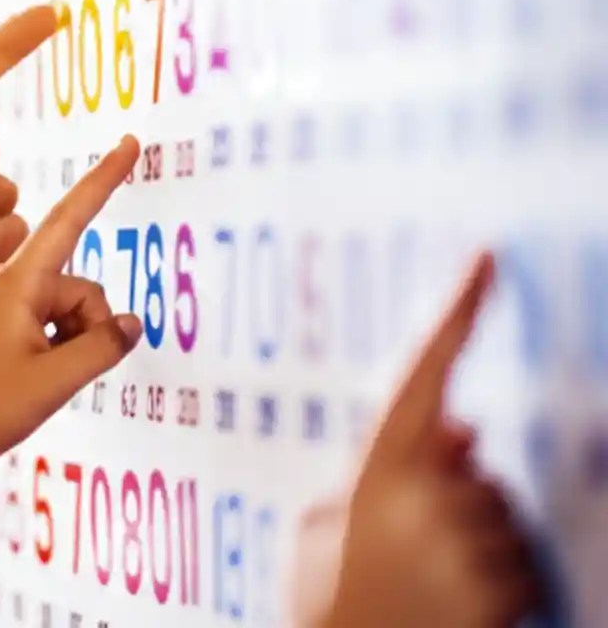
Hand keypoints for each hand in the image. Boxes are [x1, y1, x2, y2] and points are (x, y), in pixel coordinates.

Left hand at [0, 136, 143, 476]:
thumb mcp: (50, 381)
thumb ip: (103, 347)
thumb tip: (129, 322)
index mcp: (10, 278)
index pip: (68, 216)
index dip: (103, 179)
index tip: (130, 141)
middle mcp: (0, 279)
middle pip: (77, 283)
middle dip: (86, 324)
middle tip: (52, 369)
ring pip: (62, 306)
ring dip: (68, 341)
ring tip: (32, 381)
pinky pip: (41, 322)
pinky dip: (50, 348)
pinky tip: (24, 382)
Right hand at [314, 254, 539, 627]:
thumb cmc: (326, 602)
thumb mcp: (322, 527)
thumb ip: (381, 471)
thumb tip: (464, 429)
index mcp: (376, 470)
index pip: (422, 373)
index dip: (455, 313)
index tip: (486, 258)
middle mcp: (426, 495)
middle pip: (481, 468)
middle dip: (460, 500)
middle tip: (413, 551)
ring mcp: (467, 543)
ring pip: (509, 518)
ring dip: (483, 548)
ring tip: (432, 586)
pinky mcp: (504, 589)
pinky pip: (529, 568)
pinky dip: (505, 590)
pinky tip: (458, 610)